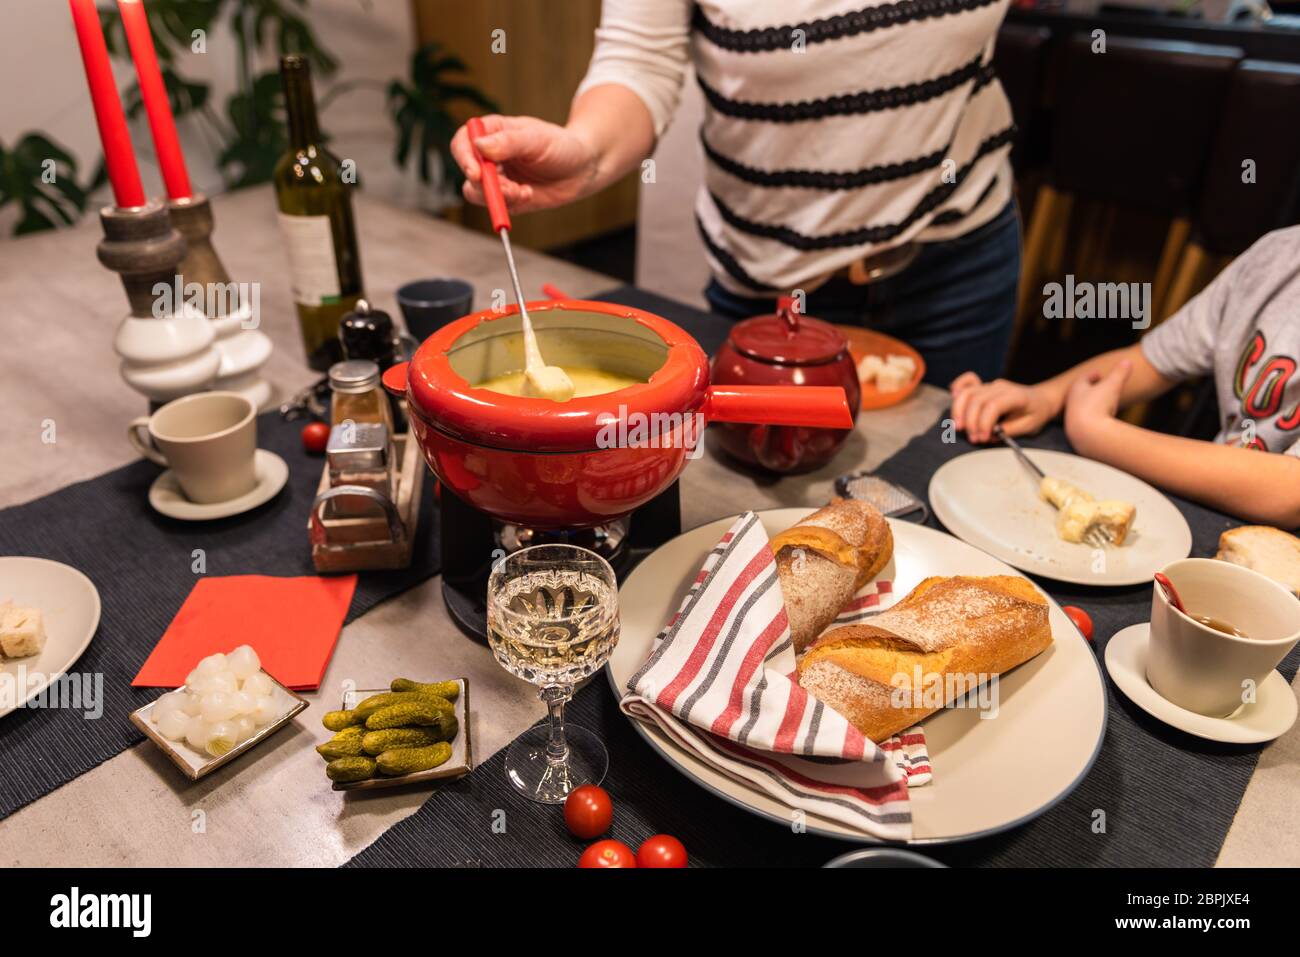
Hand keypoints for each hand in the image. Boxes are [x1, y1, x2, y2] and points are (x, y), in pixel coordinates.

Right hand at [450, 114, 598, 213]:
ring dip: (497, 196)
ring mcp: (498, 177)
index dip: (464, 157)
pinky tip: (528, 194)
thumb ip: (508, 142)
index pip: (463, 142)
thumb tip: (479, 146)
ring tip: (523, 192)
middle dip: (486, 183)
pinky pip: (496, 204)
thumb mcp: (537, 139)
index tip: (476, 172)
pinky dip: (508, 204)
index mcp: (493, 131)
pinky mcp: (507, 197)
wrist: (583, 169)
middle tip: (510, 188)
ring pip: (477, 191)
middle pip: (468, 170)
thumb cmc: (562, 145)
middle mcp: (490, 154)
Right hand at [949, 372, 1059, 443]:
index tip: (983, 438)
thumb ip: (1008, 430)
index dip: (984, 423)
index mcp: (1016, 396)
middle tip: (973, 439)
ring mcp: (991, 385)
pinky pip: (967, 382)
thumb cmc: (1036, 413)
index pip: (993, 406)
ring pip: (968, 393)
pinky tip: (953, 398)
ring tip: (958, 428)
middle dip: (971, 422)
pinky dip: (958, 389)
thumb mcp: (1029, 426)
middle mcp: (1001, 387)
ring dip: (959, 411)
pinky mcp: (984, 386)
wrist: (1042, 399)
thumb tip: (989, 435)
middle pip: (977, 400)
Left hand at [1063, 360, 1130, 452]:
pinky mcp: (1077, 432)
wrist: (1086, 435)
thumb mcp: (1112, 386)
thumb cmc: (1099, 406)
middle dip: (1089, 389)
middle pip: (1079, 394)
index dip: (1091, 376)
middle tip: (1096, 385)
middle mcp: (1072, 404)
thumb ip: (1120, 373)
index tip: (1097, 374)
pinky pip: (1085, 423)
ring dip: (1090, 405)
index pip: (1083, 379)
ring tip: (1100, 404)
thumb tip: (1128, 361)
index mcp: (1077, 389)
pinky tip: (1100, 423)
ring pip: (1081, 409)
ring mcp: (1073, 419)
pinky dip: (1093, 419)